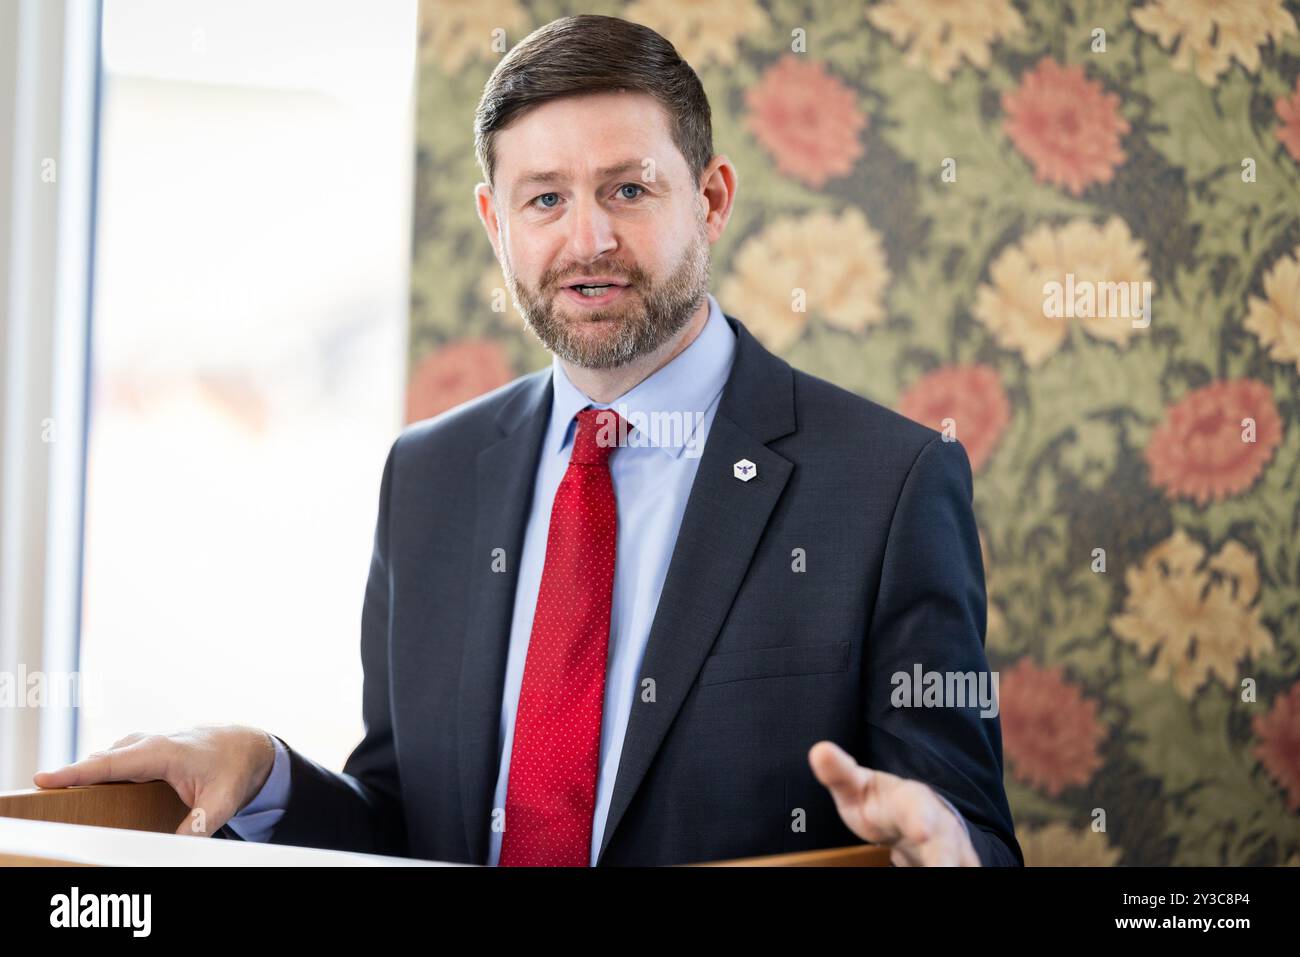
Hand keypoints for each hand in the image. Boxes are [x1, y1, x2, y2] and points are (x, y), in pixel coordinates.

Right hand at [33, 724, 277, 836]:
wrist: (248, 746)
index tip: (45, 779)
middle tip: (42, 790)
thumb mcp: (223, 801)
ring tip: (59, 792)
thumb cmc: (234, 770)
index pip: (111, 764)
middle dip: (72, 774)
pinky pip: (114, 762)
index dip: (77, 772)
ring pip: (106, 760)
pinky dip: (98, 772)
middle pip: (102, 761)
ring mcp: (144, 745)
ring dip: (85, 774)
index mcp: (162, 751)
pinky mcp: (144, 752)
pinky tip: (88, 788)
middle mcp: (148, 743)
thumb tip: (175, 846)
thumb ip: (199, 824)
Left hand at [809, 740, 979, 865]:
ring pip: (960, 860)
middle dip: (944, 857)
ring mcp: (952, 848)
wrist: (912, 816)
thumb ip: (840, 773)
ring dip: (952, 866)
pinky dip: (960, 872)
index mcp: (912, 801)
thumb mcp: (857, 786)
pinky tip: (954, 888)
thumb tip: (819, 750)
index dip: (920, 819)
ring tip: (943, 873)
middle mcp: (939, 825)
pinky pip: (963, 869)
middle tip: (941, 868)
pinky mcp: (959, 863)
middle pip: (945, 843)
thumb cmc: (880, 802)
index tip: (921, 831)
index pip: (917, 808)